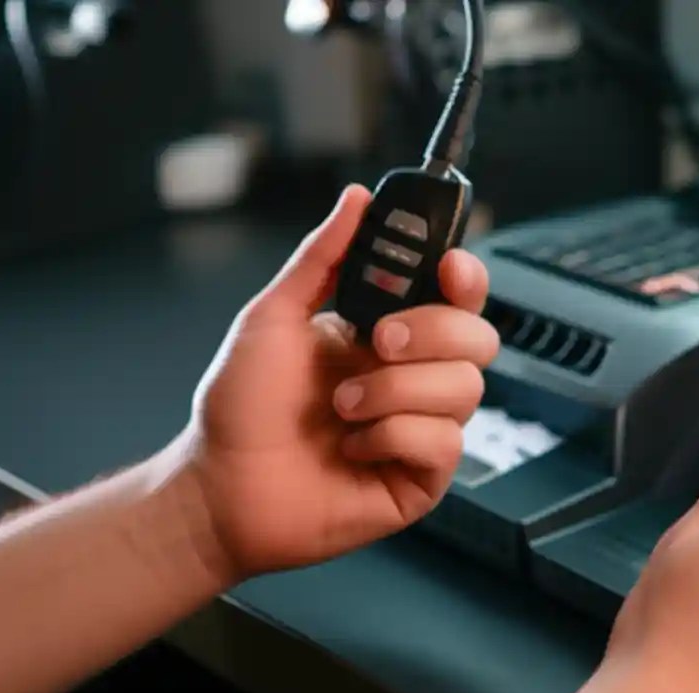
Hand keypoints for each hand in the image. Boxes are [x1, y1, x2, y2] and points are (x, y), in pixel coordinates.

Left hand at [174, 185, 498, 582]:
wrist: (221, 487)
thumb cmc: (242, 409)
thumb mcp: (273, 316)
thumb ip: (322, 257)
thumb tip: (357, 199)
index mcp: (390, 334)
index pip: (457, 298)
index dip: (465, 278)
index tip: (447, 267)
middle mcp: (414, 378)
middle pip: (478, 338)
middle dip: (430, 332)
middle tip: (377, 341)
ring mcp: (423, 428)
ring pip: (464, 389)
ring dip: (395, 390)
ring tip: (342, 407)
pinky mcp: (423, 477)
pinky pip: (444, 442)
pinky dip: (393, 436)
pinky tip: (353, 447)